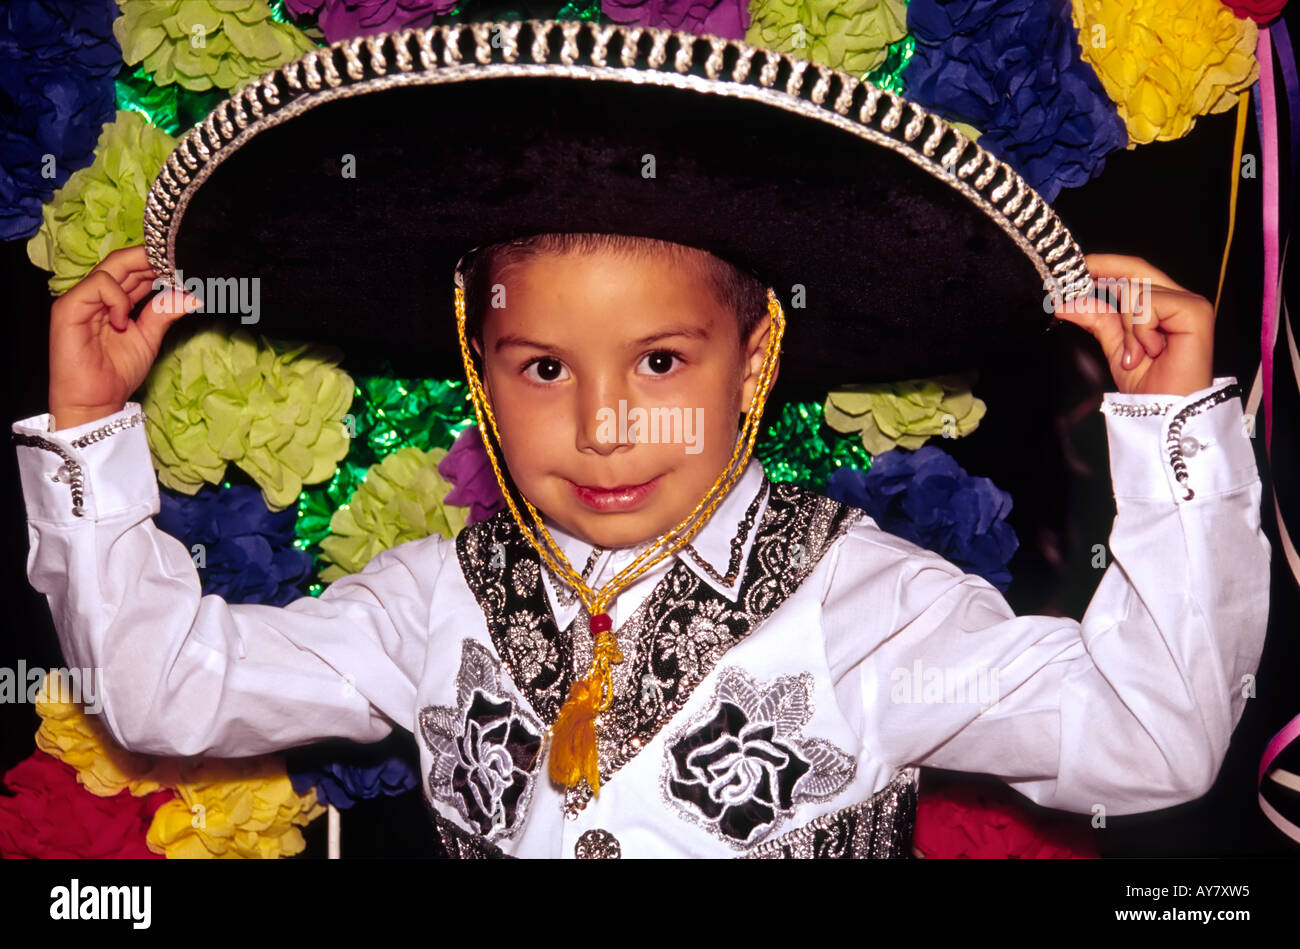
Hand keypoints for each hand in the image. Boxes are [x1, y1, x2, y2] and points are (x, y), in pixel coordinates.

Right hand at [48, 245, 201, 429]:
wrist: (96, 402)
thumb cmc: (117, 372)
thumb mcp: (149, 337)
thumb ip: (164, 312)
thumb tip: (191, 294)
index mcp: (113, 299)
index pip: (134, 268)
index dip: (157, 262)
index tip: (184, 263)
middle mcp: (95, 294)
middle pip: (123, 261)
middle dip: (153, 258)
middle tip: (181, 262)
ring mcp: (80, 300)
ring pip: (112, 267)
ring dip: (142, 272)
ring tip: (160, 289)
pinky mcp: (68, 309)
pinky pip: (96, 287)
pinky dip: (117, 298)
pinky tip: (124, 321)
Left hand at [1053, 254, 1214, 396]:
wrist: (1167, 414)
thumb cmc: (1150, 388)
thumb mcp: (1115, 347)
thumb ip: (1098, 319)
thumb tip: (1067, 302)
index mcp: (1163, 306)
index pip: (1133, 273)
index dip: (1104, 265)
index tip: (1075, 266)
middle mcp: (1179, 300)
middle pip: (1136, 269)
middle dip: (1103, 270)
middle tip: (1077, 279)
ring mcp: (1189, 304)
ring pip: (1135, 291)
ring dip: (1126, 328)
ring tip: (1137, 354)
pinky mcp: (1194, 311)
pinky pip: (1148, 305)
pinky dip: (1139, 330)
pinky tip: (1151, 351)